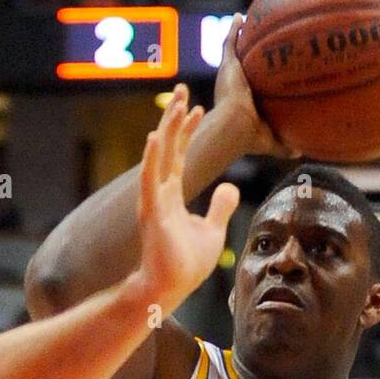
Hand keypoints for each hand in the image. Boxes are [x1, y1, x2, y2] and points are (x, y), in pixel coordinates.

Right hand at [136, 85, 239, 314]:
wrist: (169, 289)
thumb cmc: (186, 265)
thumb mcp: (213, 230)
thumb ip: (220, 207)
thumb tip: (230, 186)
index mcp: (173, 196)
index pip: (180, 156)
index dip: (188, 131)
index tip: (199, 109)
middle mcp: (160, 194)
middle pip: (168, 149)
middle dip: (176, 119)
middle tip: (183, 89)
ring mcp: (154, 203)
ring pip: (159, 158)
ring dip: (167, 130)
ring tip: (175, 104)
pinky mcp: (151, 215)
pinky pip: (149, 182)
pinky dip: (152, 160)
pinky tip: (154, 138)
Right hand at [214, 16, 299, 158]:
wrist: (236, 127)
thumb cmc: (251, 137)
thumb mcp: (271, 142)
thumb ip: (284, 146)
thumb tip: (300, 152)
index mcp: (247, 102)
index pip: (256, 87)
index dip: (262, 79)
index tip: (270, 70)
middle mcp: (238, 86)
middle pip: (245, 66)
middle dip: (250, 55)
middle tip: (259, 41)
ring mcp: (230, 75)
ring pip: (235, 52)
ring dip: (239, 37)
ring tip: (247, 21)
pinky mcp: (226, 67)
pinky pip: (229, 43)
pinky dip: (234, 30)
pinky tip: (239, 17)